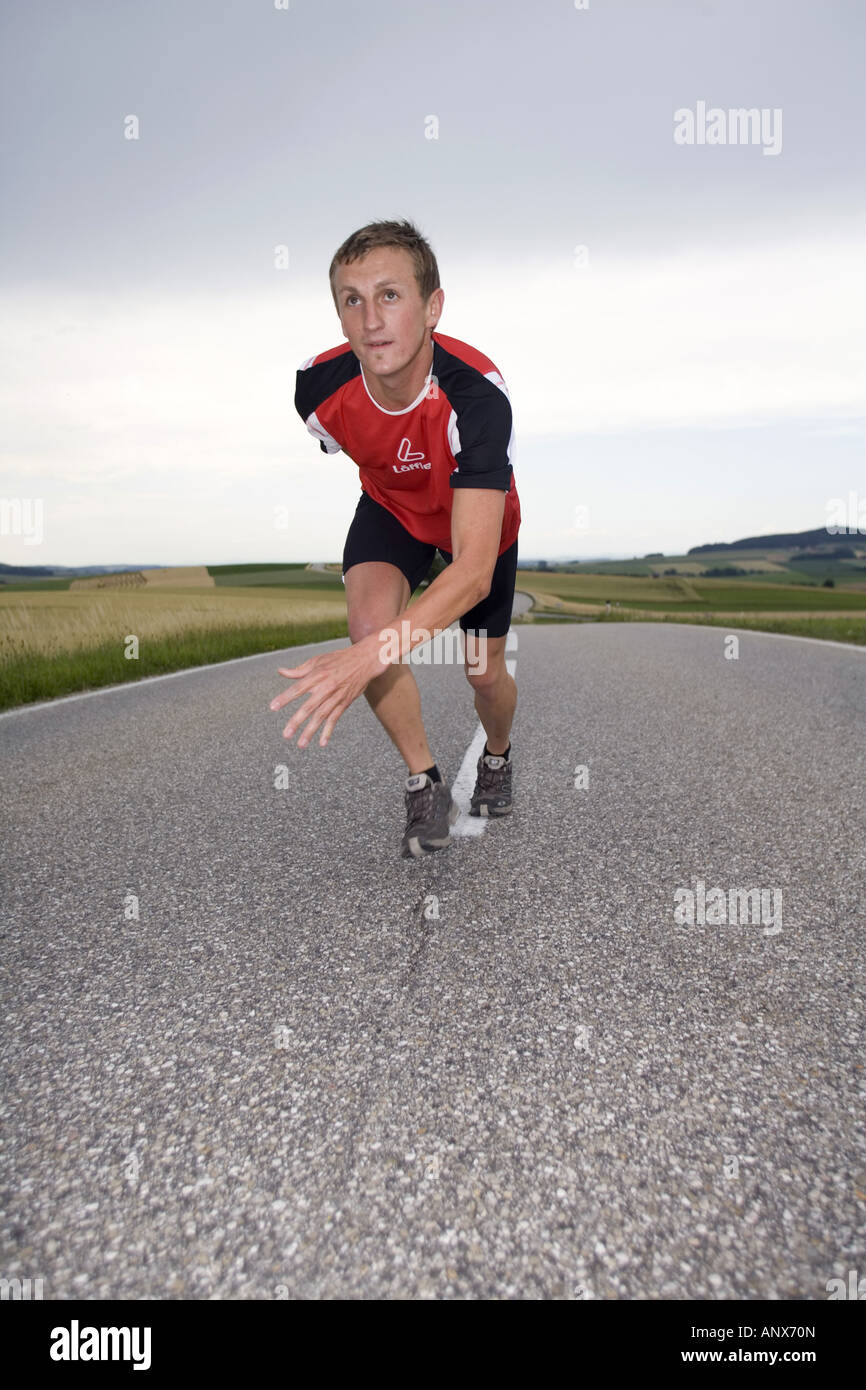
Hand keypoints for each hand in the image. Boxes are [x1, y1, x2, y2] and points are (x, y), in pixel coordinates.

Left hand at [269, 639, 384, 747]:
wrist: (365, 660)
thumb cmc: (338, 659)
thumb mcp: (318, 660)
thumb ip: (299, 670)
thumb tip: (281, 672)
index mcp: (317, 675)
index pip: (298, 688)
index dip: (285, 698)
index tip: (273, 707)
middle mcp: (326, 687)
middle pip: (309, 707)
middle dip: (297, 721)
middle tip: (286, 734)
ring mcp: (336, 697)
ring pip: (321, 716)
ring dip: (311, 731)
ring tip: (300, 744)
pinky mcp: (345, 703)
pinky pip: (335, 719)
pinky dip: (328, 731)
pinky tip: (321, 743)